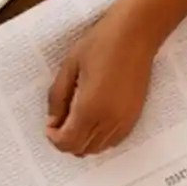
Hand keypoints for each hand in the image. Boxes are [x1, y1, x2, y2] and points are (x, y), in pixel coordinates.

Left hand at [47, 0, 157, 156]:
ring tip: (78, 119)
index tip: (50, 124)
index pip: (67, 142)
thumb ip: (57, 98)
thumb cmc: (101, 44)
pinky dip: (100, 138)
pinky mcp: (134, 117)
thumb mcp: (69, 68)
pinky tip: (95, 119)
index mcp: (90, 108)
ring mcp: (124, 121)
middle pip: (82, 150)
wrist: (136, 36)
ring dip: (84, 140)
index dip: (54, 137)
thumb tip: (53, 121)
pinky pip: (114, 141)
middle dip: (67, 140)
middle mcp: (109, 121)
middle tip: (61, 121)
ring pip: (98, 149)